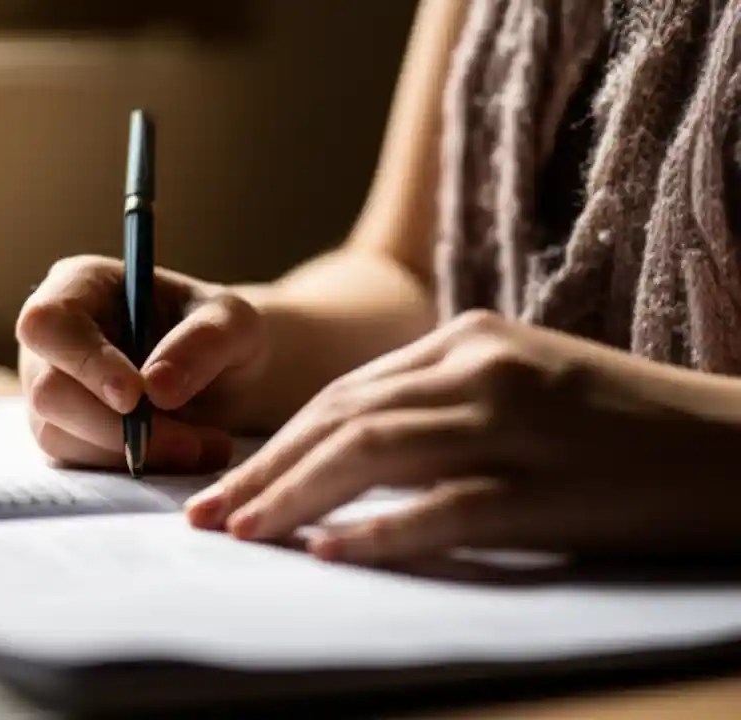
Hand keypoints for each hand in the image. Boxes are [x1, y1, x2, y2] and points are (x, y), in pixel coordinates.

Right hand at [17, 255, 267, 472]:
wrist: (225, 377)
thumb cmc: (220, 333)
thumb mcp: (234, 323)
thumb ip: (204, 342)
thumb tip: (156, 388)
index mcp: (78, 286)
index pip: (49, 323)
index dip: (84, 362)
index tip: (134, 397)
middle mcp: (52, 340)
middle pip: (48, 391)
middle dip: (116, 426)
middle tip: (190, 442)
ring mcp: (49, 390)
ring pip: (60, 436)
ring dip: (134, 453)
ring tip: (204, 446)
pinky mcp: (64, 434)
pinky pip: (80, 463)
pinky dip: (135, 467)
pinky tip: (185, 454)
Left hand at [185, 310, 740, 562]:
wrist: (736, 447)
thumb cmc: (623, 425)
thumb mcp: (521, 382)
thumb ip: (440, 400)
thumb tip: (346, 452)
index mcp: (469, 338)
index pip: (345, 392)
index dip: (275, 441)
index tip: (227, 483)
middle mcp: (480, 369)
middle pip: (341, 417)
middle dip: (262, 468)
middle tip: (206, 515)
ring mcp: (513, 424)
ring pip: (372, 453)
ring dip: (292, 495)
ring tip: (241, 533)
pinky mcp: (547, 486)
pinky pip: (445, 510)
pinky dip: (380, 533)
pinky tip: (330, 554)